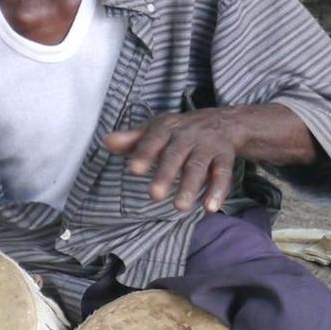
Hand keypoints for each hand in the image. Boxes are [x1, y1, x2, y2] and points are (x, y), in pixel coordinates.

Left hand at [103, 109, 240, 212]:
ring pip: (198, 166)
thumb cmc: (180, 131)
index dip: (144, 153)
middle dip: (166, 174)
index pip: (154, 139)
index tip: (133, 169)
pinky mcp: (224, 158)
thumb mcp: (156, 130)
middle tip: (154, 195)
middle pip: (175, 155)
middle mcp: (188, 136)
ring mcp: (207, 147)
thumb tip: (106, 141)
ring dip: (190, 187)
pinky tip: (210, 208)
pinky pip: (223, 175)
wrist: (224, 121)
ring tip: (180, 207)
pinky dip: (218, 191)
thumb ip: (132, 140)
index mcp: (167, 128)